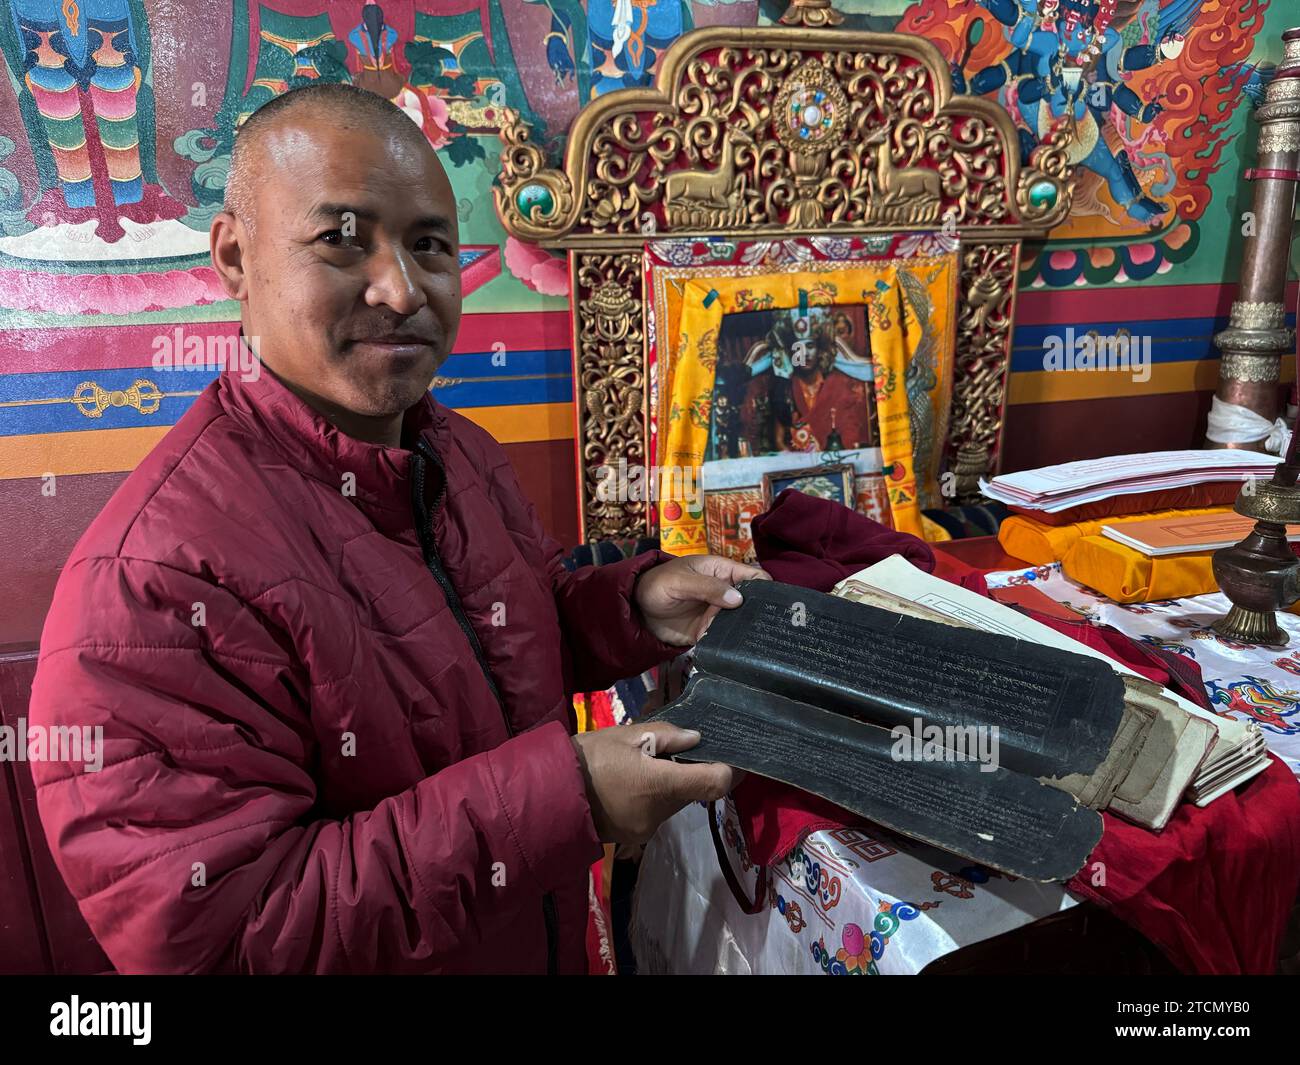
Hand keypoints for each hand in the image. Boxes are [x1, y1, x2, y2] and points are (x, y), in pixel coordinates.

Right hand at [571, 722, 742, 843]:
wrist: (548, 795)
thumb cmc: (588, 759)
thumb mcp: (626, 735)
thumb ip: (666, 735)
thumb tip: (696, 739)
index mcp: (661, 785)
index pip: (715, 783)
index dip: (731, 771)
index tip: (734, 758)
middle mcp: (660, 813)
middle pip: (694, 793)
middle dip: (692, 773)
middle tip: (677, 750)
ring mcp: (646, 828)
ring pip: (674, 803)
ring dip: (671, 786)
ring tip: (647, 763)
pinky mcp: (633, 835)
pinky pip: (655, 813)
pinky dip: (653, 798)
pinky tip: (632, 782)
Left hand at [634, 554, 770, 645]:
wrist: (635, 609)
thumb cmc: (656, 584)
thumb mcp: (680, 581)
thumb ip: (708, 588)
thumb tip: (738, 599)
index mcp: (722, 571)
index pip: (754, 577)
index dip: (766, 588)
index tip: (773, 604)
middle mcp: (725, 593)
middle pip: (752, 602)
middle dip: (757, 614)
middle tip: (762, 628)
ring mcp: (718, 613)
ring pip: (741, 623)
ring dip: (742, 631)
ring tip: (745, 640)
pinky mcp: (709, 631)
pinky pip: (725, 638)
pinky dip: (728, 644)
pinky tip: (729, 649)